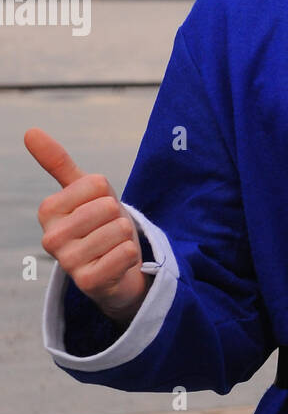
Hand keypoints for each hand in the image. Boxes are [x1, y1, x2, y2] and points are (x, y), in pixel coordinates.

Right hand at [25, 127, 151, 326]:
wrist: (114, 271)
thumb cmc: (98, 225)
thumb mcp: (83, 191)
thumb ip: (58, 162)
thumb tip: (30, 130)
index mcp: (47, 211)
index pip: (97, 184)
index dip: (108, 194)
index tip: (99, 210)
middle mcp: (51, 238)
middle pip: (108, 207)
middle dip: (117, 217)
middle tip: (107, 231)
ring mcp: (67, 263)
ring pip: (119, 230)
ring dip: (124, 238)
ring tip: (112, 247)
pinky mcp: (87, 283)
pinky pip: (126, 253)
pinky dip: (130, 256)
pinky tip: (117, 264)